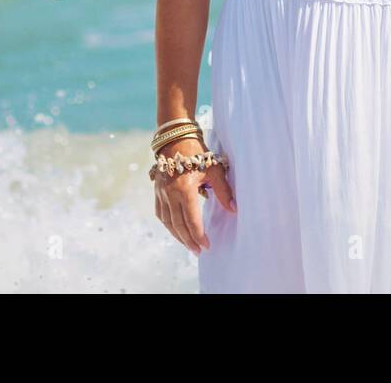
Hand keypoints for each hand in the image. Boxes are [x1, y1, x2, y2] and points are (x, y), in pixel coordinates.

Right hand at [152, 137, 235, 255]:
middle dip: (188, 240)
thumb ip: (224, 191)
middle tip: (199, 251)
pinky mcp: (157, 190)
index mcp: (184, 188)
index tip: (207, 246)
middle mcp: (170, 193)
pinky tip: (176, 230)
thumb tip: (234, 210)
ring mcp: (161, 192)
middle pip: (178, 225)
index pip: (191, 220)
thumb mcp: (214, 169)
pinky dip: (168, 224)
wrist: (175, 138)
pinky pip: (160, 213)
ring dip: (177, 235)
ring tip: (189, 245)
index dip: (199, 235)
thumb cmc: (198, 153)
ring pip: (167, 221)